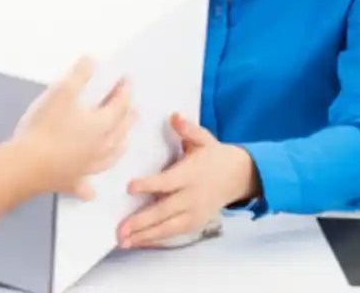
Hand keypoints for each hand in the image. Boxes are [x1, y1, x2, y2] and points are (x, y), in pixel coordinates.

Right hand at [12, 57, 136, 199]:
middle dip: (128, 118)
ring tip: (124, 142)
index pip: (119, 105)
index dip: (124, 91)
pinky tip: (91, 192)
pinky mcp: (71, 182)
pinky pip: (84, 186)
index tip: (127, 81)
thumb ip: (79, 75)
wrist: (28, 165)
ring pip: (110, 157)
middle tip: (134, 110)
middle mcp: (100, 147)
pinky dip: (89, 188)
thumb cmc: (46, 126)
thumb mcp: (62, 92)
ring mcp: (87, 168)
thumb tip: (92, 60)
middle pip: (120, 131)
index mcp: (101, 124)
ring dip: (119, 147)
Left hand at [117, 113, 259, 248]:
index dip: (149, 185)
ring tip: (123, 241)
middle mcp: (192, 197)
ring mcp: (195, 213)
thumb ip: (188, 129)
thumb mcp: (204, 139)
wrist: (239, 176)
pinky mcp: (195, 223)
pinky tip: (137, 242)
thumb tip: (175, 117)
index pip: (168, 182)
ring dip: (145, 235)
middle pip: (165, 211)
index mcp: (191, 175)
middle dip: (142, 221)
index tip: (130, 187)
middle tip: (120, 229)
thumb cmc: (215, 156)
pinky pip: (173, 234)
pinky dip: (155, 240)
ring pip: (168, 227)